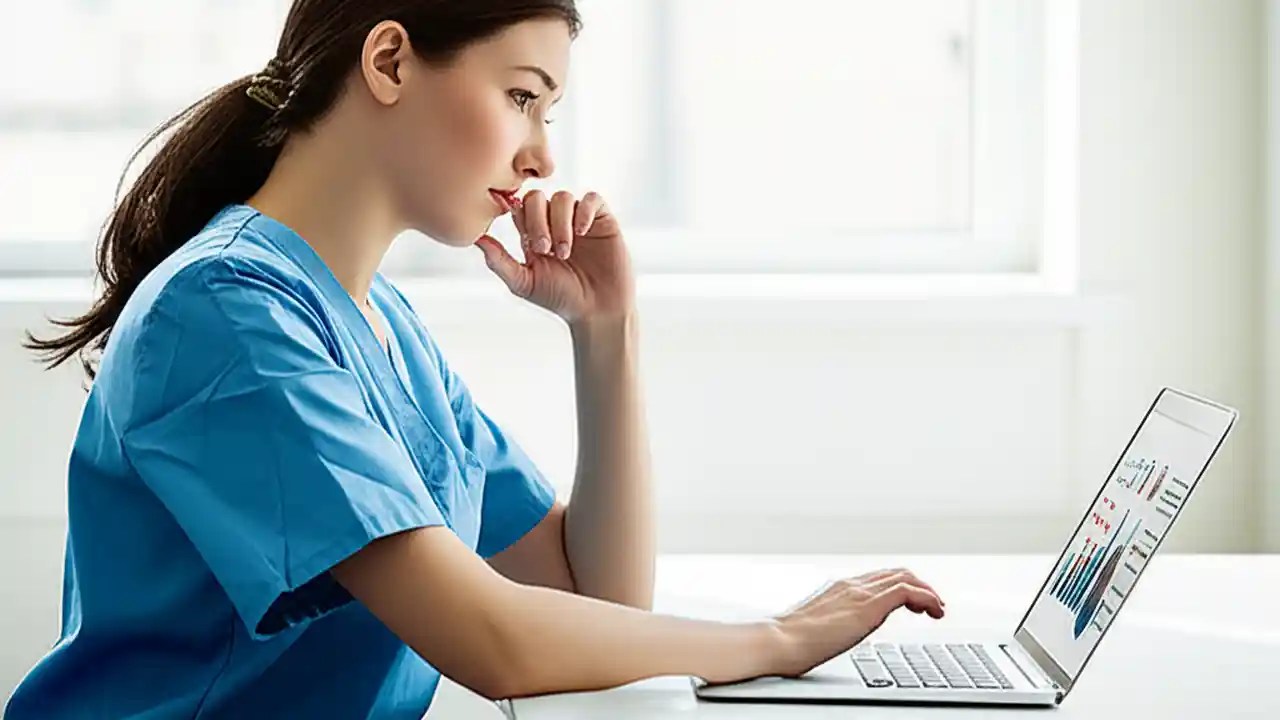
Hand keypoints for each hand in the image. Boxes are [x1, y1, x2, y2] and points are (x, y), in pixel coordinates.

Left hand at [476, 190, 634, 323]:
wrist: (597, 310)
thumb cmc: (560, 298)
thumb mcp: (524, 282)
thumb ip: (499, 261)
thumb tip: (475, 239)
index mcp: (533, 233)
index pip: (519, 208)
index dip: (520, 218)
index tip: (528, 242)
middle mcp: (555, 222)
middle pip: (537, 197)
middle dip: (537, 221)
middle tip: (544, 249)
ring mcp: (578, 219)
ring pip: (563, 197)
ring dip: (560, 223)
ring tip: (564, 252)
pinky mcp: (602, 220)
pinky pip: (592, 199)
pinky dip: (584, 212)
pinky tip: (582, 233)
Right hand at [763, 568, 945, 679]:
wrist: (781, 641)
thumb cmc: (790, 640)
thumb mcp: (816, 626)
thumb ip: (830, 623)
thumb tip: (830, 635)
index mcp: (840, 589)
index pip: (879, 577)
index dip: (902, 586)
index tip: (914, 603)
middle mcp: (852, 585)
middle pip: (896, 572)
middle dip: (920, 586)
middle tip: (932, 605)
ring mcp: (860, 592)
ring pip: (905, 577)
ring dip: (928, 591)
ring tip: (937, 609)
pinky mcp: (869, 605)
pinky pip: (907, 591)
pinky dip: (926, 598)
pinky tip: (932, 611)